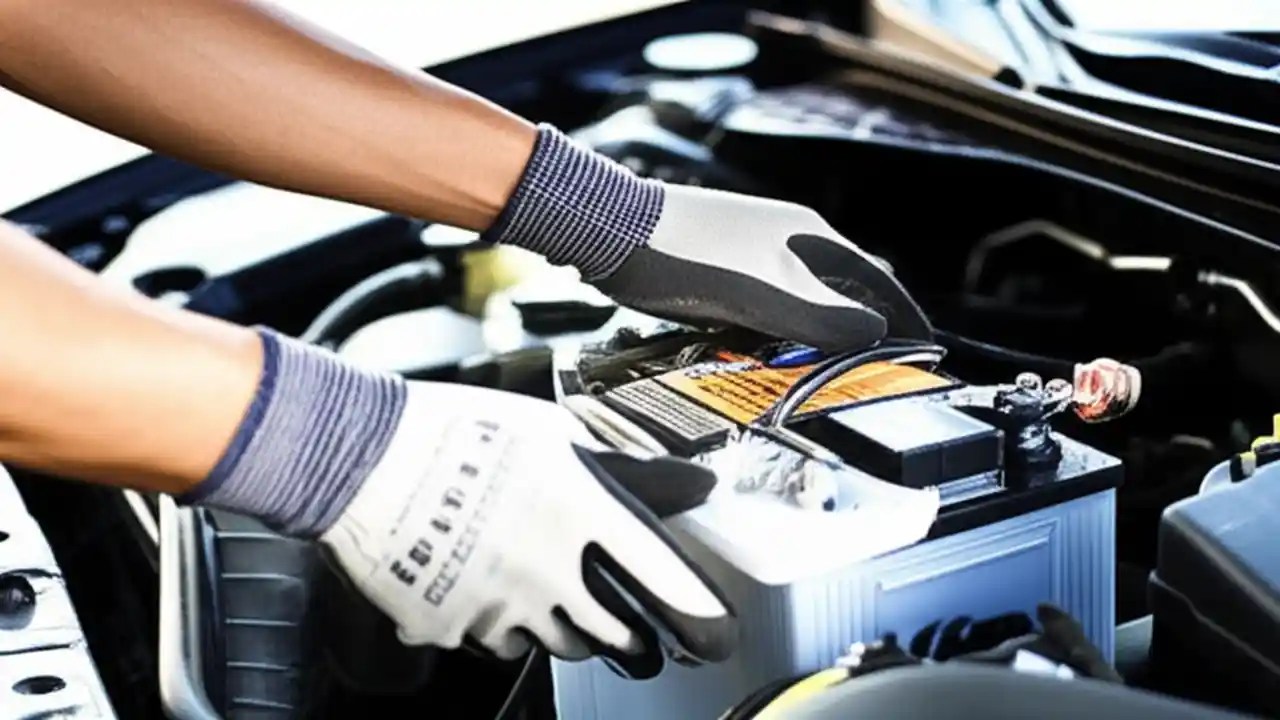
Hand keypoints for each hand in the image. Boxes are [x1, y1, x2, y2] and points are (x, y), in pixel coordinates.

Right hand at [319, 382, 734, 677]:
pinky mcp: (454, 627)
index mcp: (581, 511)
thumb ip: (620, 467)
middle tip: (639, 636)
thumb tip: (685, 481)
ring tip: (554, 600)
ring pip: (559, 647)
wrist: (362, 457)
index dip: (700, 614)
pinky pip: (497, 646)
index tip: (715, 631)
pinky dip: (505, 631)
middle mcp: (549, 568)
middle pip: (617, 636)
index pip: (663, 580)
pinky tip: (493, 595)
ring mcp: (500, 605)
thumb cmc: (455, 432)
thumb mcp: (551, 432)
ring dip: (570, 634)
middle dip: (635, 641)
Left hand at [485, 125, 931, 351]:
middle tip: (880, 368)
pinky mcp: (718, 266)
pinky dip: (779, 331)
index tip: (925, 348)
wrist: (607, 230)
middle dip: (864, 328)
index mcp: (808, 236)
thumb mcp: (763, 293)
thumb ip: (822, 317)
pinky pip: (766, 304)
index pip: (875, 280)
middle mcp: (786, 238)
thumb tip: (876, 334)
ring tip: (831, 370)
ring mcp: (752, 250)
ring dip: (820, 332)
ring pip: (802, 298)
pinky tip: (767, 354)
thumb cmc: (684, 257)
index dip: (902, 317)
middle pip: (841, 288)